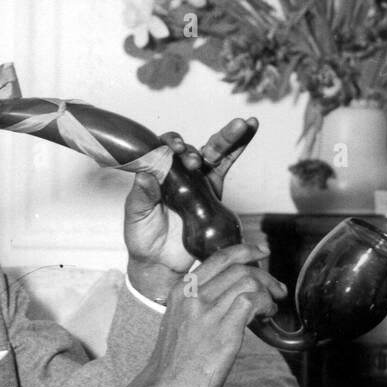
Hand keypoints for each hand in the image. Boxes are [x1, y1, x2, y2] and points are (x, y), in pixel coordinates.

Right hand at [113, 242, 286, 386]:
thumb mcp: (179, 322)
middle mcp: (194, 296)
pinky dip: (266, 304)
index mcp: (181, 291)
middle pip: (238, 268)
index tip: (261, 252)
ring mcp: (208, 312)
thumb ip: (199, 305)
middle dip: (264, 274)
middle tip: (277, 289)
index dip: (245, 251)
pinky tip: (267, 316)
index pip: (219, 258)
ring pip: (248, 281)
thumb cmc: (174, 364)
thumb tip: (231, 299)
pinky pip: (252, 301)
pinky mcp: (224, 331)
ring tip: (273, 305)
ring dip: (268, 290)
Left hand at [124, 117, 259, 301]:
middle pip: (193, 148)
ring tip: (243, 124)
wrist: (160, 263)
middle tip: (218, 134)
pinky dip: (238, 149)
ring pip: (213, 152)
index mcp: (156, 173)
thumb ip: (142, 196)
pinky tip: (251, 130)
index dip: (171, 145)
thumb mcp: (136, 216)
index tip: (176, 149)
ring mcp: (196, 180)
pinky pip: (226, 166)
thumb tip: (145, 176)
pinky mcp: (211, 191)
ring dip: (228, 137)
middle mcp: (176, 172)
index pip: (163, 150)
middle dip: (205, 138)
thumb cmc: (142, 238)